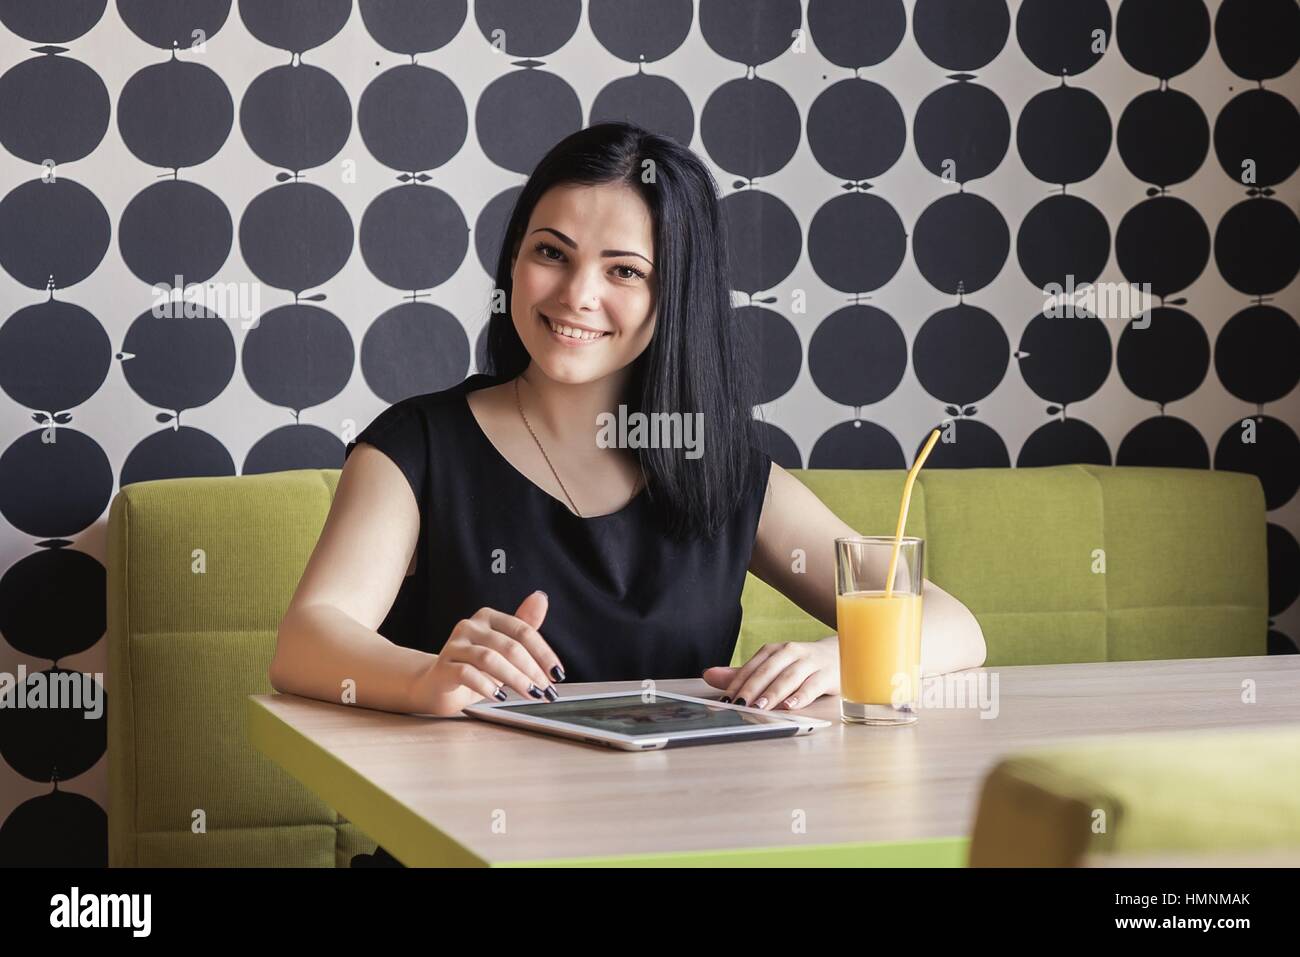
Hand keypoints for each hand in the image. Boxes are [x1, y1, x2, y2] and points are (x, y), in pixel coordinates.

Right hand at [407, 591, 565, 715]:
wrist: (439, 685)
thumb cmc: (476, 666)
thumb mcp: (504, 648)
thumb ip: (524, 626)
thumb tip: (541, 598)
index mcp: (489, 617)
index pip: (523, 631)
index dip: (543, 653)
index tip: (557, 674)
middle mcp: (470, 626)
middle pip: (509, 646)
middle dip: (532, 670)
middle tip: (545, 690)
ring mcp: (455, 645)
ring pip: (490, 659)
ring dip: (515, 679)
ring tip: (529, 693)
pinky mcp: (443, 666)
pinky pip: (467, 673)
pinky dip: (486, 686)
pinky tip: (499, 696)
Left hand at [701, 636, 839, 710]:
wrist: (841, 654)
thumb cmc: (802, 665)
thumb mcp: (772, 668)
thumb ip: (743, 674)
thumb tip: (709, 675)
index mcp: (774, 650)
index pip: (752, 667)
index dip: (736, 684)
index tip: (723, 701)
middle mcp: (791, 652)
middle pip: (768, 671)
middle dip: (752, 689)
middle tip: (738, 705)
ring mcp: (811, 662)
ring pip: (789, 677)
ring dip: (773, 693)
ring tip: (760, 707)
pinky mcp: (828, 675)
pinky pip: (813, 686)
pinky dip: (801, 696)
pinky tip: (791, 706)